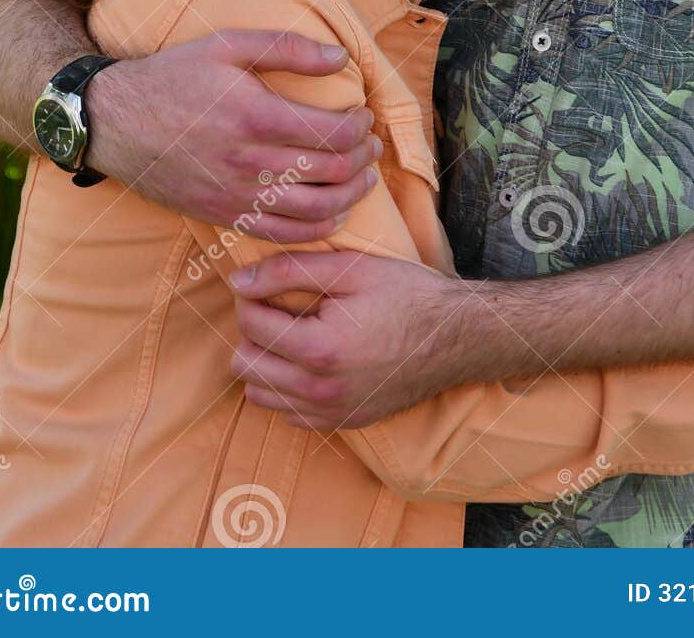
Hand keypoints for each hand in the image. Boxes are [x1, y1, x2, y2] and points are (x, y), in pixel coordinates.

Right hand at [85, 29, 382, 237]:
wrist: (116, 122)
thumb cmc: (174, 77)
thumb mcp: (227, 45)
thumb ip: (288, 48)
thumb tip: (341, 57)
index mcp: (254, 116)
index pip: (332, 134)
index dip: (360, 128)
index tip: (365, 116)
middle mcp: (248, 162)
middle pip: (330, 173)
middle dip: (363, 159)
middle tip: (371, 144)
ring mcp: (236, 196)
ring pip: (315, 211)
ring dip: (351, 196)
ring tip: (363, 177)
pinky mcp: (223, 216)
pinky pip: (282, 235)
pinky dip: (317, 230)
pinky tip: (333, 213)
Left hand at [229, 250, 471, 430]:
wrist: (455, 337)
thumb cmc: (406, 295)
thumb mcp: (349, 268)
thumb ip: (288, 271)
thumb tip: (239, 280)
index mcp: (319, 349)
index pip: (250, 325)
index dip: (252, 297)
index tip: (268, 284)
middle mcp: (320, 392)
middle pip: (244, 366)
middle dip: (253, 333)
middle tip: (279, 309)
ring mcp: (331, 414)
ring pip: (260, 395)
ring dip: (265, 362)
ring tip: (293, 334)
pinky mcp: (342, 424)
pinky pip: (289, 413)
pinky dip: (288, 387)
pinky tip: (312, 359)